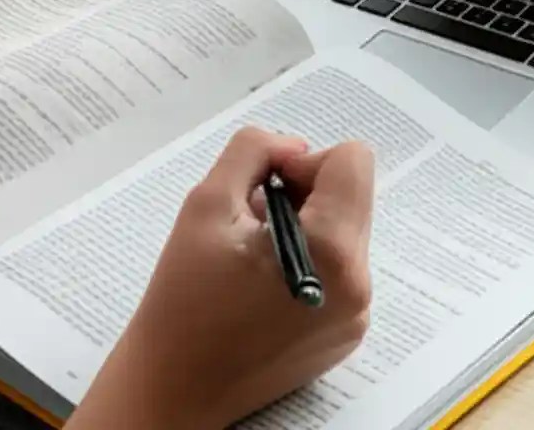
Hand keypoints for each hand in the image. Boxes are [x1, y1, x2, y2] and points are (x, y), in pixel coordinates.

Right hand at [68, 127, 374, 429]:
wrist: (175, 386)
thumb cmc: (182, 300)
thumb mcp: (206, 203)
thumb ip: (254, 152)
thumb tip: (293, 147)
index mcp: (332, 250)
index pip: (354, 162)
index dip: (306, 160)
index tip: (266, 187)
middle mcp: (358, 284)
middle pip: (354, 196)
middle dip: (307, 193)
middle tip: (252, 218)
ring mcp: (358, 314)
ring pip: (348, 232)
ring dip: (307, 227)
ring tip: (254, 253)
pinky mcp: (348, 333)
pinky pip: (344, 271)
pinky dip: (310, 262)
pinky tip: (265, 281)